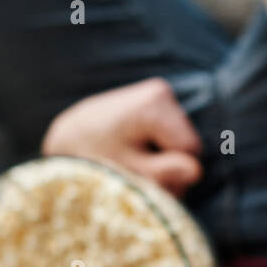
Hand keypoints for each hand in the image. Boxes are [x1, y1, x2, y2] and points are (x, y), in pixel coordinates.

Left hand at [41, 77, 203, 197]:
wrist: (70, 137)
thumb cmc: (96, 158)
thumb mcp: (128, 172)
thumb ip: (164, 174)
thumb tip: (195, 172)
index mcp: (155, 103)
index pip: (190, 150)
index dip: (170, 171)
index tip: (140, 174)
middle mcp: (160, 92)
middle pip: (188, 145)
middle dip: (168, 166)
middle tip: (135, 172)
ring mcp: (158, 94)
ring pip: (182, 143)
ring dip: (163, 160)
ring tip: (132, 162)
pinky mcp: (155, 101)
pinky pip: (173, 136)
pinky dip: (158, 150)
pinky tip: (136, 151)